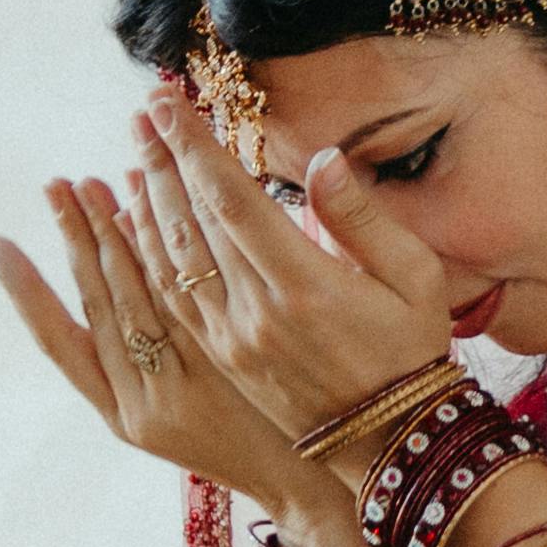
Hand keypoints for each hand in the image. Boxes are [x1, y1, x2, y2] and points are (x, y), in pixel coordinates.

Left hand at [0, 110, 456, 505]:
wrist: (391, 441)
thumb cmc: (412, 349)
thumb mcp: (415, 277)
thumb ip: (362, 217)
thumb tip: (323, 159)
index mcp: (303, 285)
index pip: (232, 201)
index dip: (195, 149)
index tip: (168, 106)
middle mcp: (255, 312)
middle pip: (194, 224)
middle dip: (166, 162)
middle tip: (143, 114)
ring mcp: (232, 339)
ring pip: (173, 260)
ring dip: (148, 203)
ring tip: (132, 154)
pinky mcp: (223, 357)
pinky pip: (173, 297)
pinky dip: (149, 255)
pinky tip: (137, 222)